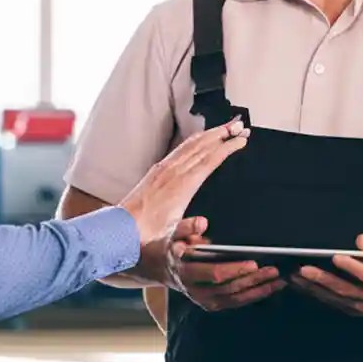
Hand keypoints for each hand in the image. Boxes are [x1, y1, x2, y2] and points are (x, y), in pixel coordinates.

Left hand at [119, 119, 247, 249]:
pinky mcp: (158, 169)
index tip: (241, 139)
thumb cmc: (146, 233)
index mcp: (181, 187)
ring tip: (224, 126)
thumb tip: (203, 223)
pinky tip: (199, 138)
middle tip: (239, 124)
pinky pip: (181, 148)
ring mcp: (164, 168)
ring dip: (210, 133)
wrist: (121, 228)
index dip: (227, 148)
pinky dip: (195, 140)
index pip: (209, 160)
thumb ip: (188, 229)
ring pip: (191, 144)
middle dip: (222, 133)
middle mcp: (173, 172)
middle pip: (202, 146)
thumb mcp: (170, 237)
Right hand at [162, 217, 285, 311]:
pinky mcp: (210, 303)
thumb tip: (203, 222)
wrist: (157, 266)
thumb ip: (187, 227)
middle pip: (229, 287)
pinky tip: (269, 289)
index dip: (235, 270)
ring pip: (234, 298)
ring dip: (258, 290)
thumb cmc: (172, 245)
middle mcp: (195, 289)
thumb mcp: (174, 232)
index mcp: (186, 270)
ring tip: (278, 280)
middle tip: (273, 270)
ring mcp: (202, 299)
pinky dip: (253, 296)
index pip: (214, 273)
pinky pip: (234, 302)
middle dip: (253, 280)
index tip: (253, 263)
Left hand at [290, 234, 362, 316]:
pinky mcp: (357, 311)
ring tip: (296, 277)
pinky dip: (318, 295)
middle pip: (347, 290)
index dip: (351, 267)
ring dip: (315, 289)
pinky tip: (304, 287)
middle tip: (303, 269)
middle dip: (323, 280)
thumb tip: (358, 242)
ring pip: (338, 299)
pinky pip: (335, 304)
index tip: (335, 257)